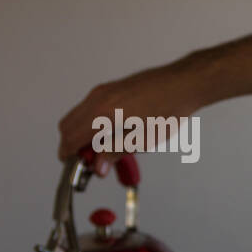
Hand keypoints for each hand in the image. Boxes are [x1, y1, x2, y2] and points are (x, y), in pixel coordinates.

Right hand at [57, 61, 205, 169]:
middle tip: (92, 161)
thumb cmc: (169, 109)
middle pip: (68, 125)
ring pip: (78, 115)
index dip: (68, 154)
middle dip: (74, 145)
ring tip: (105, 150)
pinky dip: (91, 123)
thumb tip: (98, 166)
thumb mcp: (142, 139)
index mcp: (102, 112)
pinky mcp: (111, 88)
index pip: (71, 136)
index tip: (74, 167)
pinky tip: (111, 134)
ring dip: (83, 134)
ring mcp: (103, 91)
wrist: (183, 84)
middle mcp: (98, 98)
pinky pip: (89, 107)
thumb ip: (115, 152)